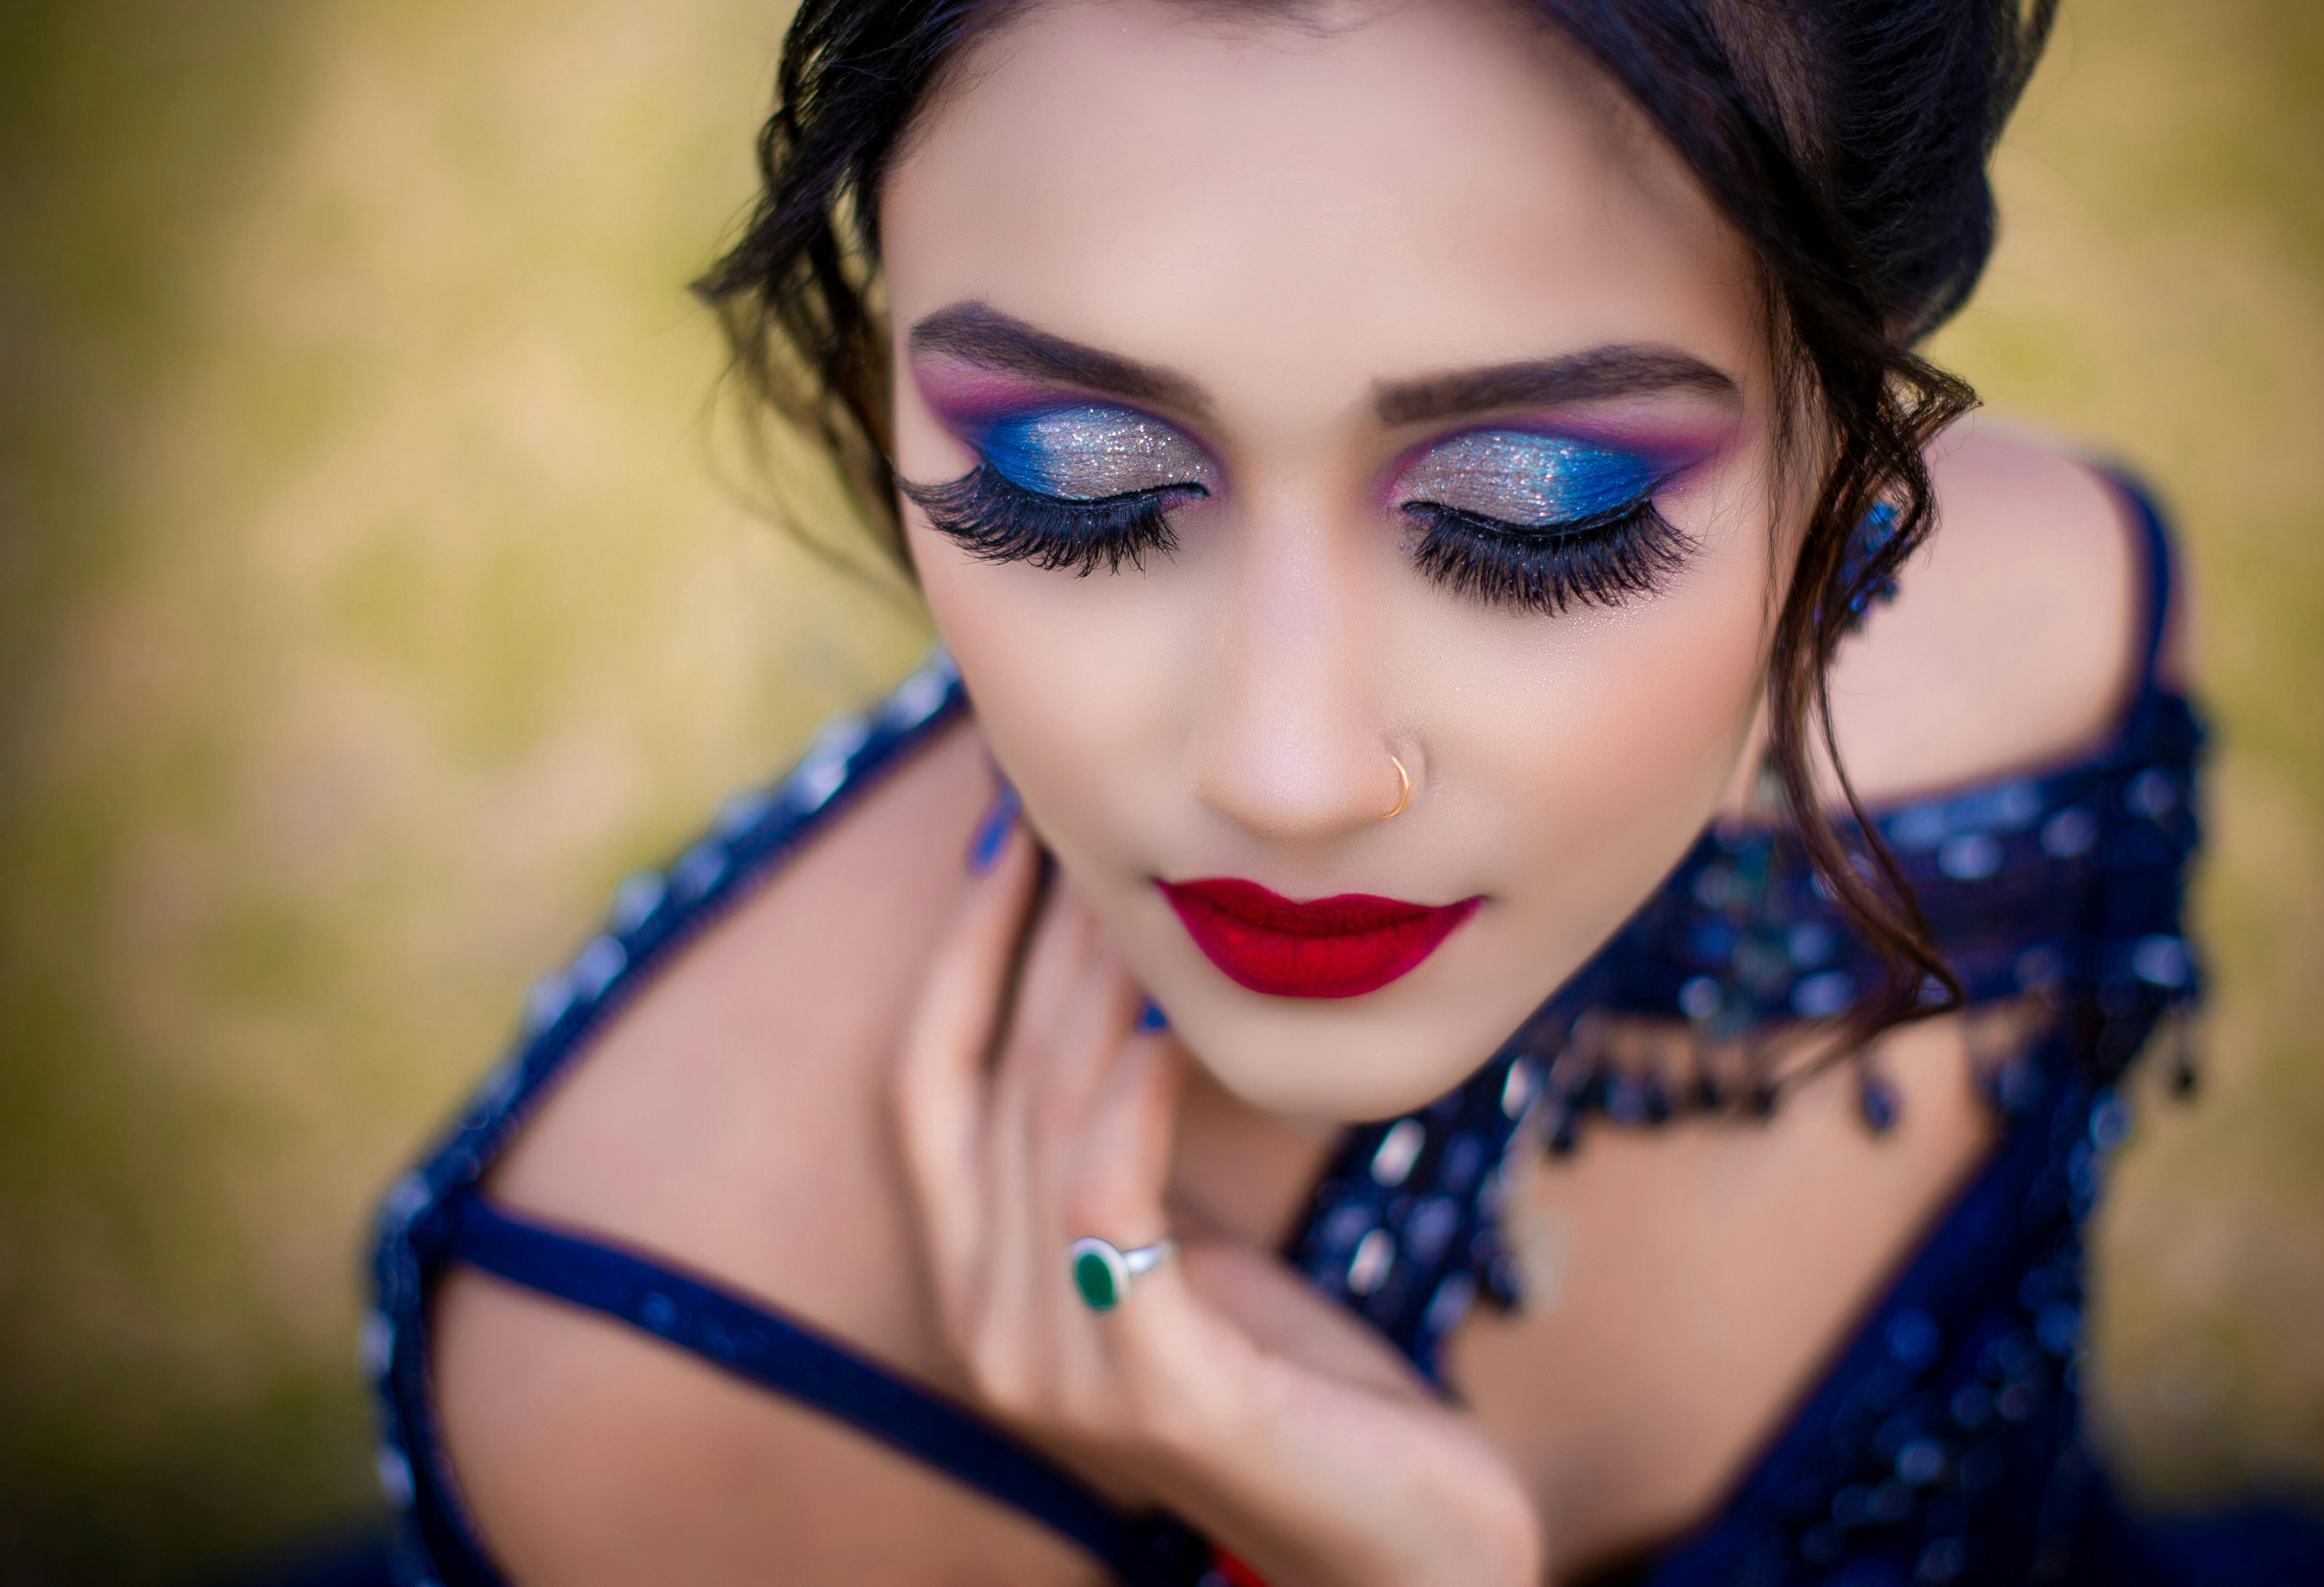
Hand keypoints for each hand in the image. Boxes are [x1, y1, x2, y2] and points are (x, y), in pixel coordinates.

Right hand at [891, 813, 1544, 1586]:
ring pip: (1043, 1123)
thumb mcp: (1188, 1240)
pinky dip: (1131, 1100)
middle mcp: (983, 1323)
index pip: (924, 1080)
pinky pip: (1111, 1207)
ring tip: (1134, 881)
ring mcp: (1052, 1365)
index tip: (1008, 830)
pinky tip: (1167, 1017)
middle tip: (1087, 810)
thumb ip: (1126, 1144)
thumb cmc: (1299, 1378)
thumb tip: (1125, 972)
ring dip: (1084, 988)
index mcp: (981, 1279)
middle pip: (982, 1078)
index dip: (958, 951)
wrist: (1399, 1543)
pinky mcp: (1146, 1389)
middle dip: (1031, 932)